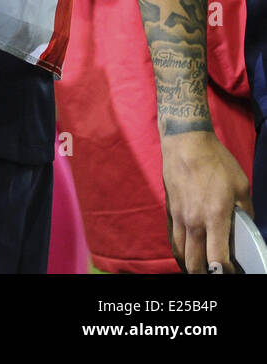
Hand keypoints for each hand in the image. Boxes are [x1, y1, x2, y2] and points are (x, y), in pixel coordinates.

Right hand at [160, 130, 252, 272]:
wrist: (185, 143)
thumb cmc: (216, 162)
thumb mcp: (241, 186)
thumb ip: (245, 211)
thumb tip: (248, 227)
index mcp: (214, 218)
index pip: (217, 258)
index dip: (225, 272)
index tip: (233, 272)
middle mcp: (194, 221)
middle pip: (194, 262)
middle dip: (205, 274)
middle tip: (216, 275)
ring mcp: (179, 216)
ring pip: (180, 252)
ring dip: (190, 264)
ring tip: (201, 269)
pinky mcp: (170, 209)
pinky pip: (173, 237)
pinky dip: (180, 249)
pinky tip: (187, 251)